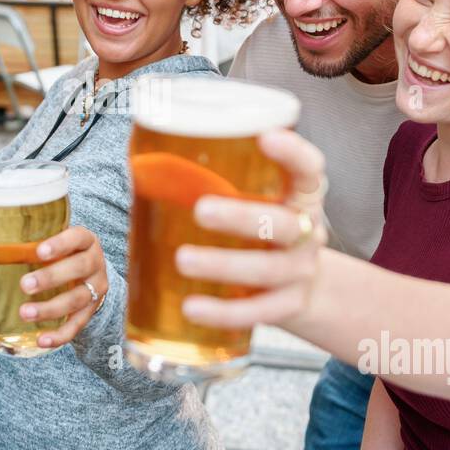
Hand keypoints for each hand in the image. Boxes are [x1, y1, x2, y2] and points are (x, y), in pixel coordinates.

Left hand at [18, 225, 107, 347]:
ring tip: (25, 312)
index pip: (77, 238)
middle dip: (51, 277)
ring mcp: (96, 288)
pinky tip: (42, 340)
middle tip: (25, 284)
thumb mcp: (54, 242)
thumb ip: (31, 242)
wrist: (89, 273)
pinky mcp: (91, 310)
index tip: (39, 252)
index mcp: (85, 241)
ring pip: (77, 299)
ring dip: (50, 308)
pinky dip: (59, 335)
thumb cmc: (63, 253)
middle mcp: (95, 263)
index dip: (61, 244)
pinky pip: (77, 325)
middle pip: (79, 268)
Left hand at [176, 129, 328, 329]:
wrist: (303, 286)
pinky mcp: (288, 307)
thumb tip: (140, 167)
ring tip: (183, 260)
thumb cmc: (262, 228)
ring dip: (224, 264)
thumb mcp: (257, 201)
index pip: (309, 169)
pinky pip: (257, 312)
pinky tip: (192, 309)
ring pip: (268, 269)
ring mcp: (301, 272)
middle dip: (242, 217)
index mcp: (300, 196)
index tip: (267, 137)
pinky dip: (223, 312)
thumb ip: (218, 181)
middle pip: (283, 224)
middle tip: (201, 210)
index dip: (293, 153)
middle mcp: (307, 232)